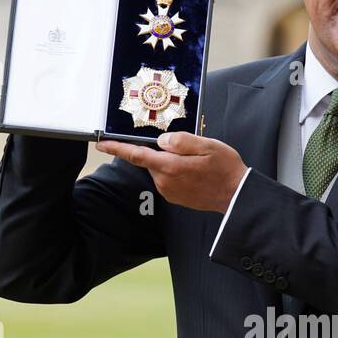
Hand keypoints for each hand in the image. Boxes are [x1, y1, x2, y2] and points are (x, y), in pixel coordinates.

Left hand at [97, 132, 247, 213]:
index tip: (101, 143)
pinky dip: (176, 170)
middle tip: (187, 147)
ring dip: (171, 161)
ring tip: (196, 161)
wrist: (236, 196)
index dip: (117, 148)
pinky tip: (194, 171)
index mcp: (170, 167)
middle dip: (161, 150)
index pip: (136, 155)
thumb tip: (161, 140)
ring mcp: (169, 191)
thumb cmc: (225, 169)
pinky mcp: (174, 197)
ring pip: (160, 168)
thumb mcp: (206, 145)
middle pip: (151, 159)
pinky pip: (168, 177)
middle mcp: (165, 181)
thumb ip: (180, 140)